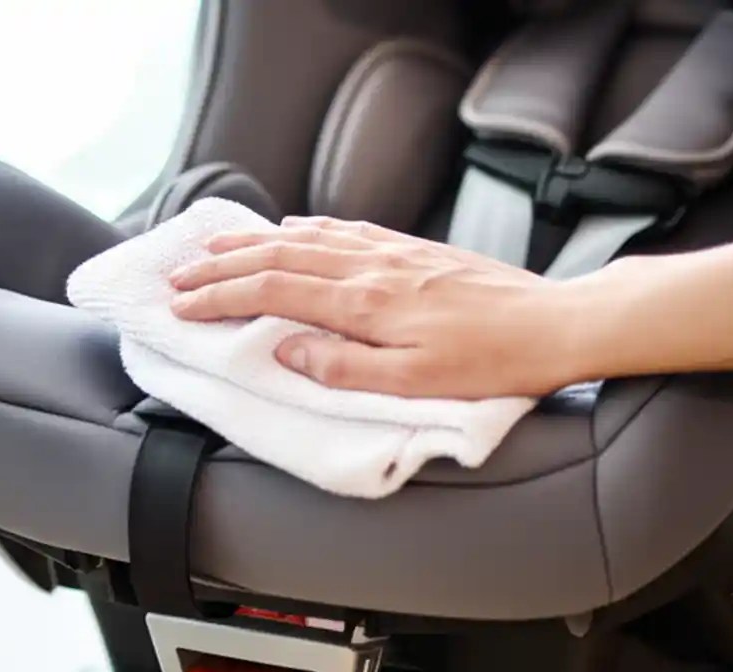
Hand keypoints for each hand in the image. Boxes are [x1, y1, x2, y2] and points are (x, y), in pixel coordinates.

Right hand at [168, 217, 586, 398]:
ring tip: (215, 244)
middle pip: (278, 256)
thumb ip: (343, 368)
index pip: (272, 292)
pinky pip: (347, 227)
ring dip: (254, 240)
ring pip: (306, 236)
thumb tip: (284, 351)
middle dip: (221, 265)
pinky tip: (294, 225)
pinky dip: (308, 226)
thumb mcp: (414, 384)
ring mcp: (392, 253)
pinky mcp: (414, 249)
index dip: (220, 296)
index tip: (180, 305)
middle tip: (178, 274)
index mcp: (365, 305)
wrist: (555, 324)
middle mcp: (371, 268)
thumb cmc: (490, 363)